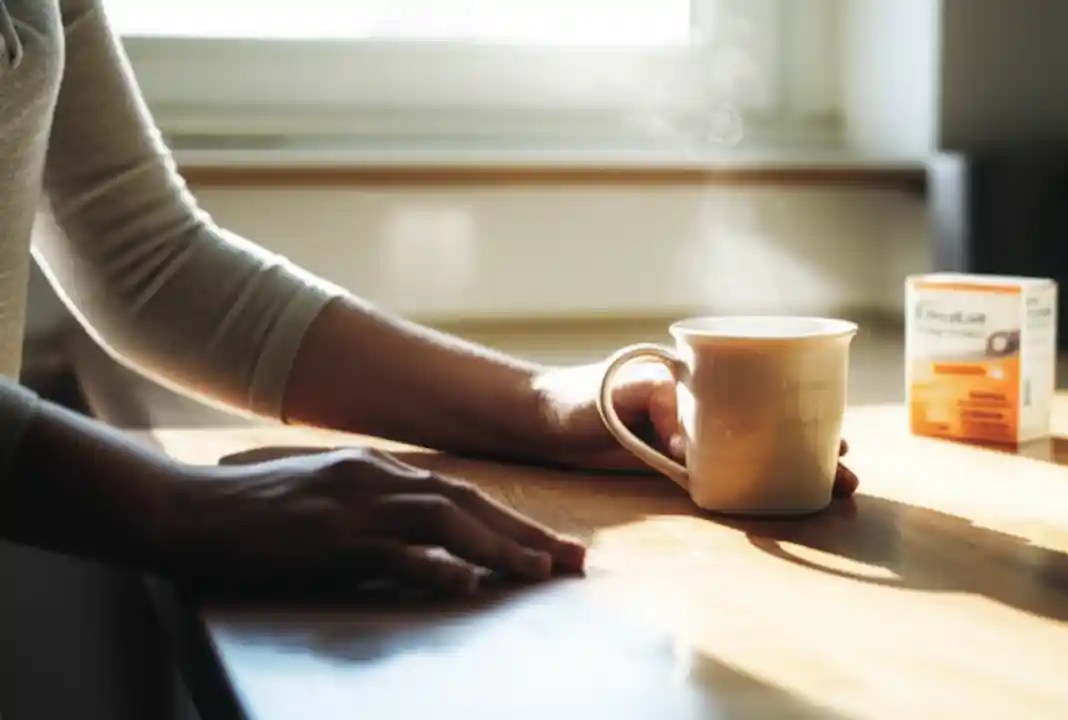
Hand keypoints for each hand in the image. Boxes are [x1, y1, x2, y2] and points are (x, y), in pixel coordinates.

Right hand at [159, 448, 585, 595]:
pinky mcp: (330, 536)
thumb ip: (376, 514)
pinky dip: (435, 565)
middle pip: (469, 502)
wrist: (186, 509)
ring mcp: (354, 504)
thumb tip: (429, 548)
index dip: (510, 519)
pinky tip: (467, 582)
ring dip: (499, 547)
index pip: (461, 493)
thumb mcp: (326, 500)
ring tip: (540, 572)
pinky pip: (395, 551)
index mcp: (377, 469)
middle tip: (572, 561)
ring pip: (447, 522)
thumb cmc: (253, 511)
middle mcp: (376, 477)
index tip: (550, 544)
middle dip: (526, 532)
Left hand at [533, 362, 858, 494]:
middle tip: (849, 471)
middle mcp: (709, 405)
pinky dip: (758, 490)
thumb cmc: (582, 392)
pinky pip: (728, 478)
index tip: (835, 431)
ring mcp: (698, 439)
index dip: (805, 408)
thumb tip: (690, 443)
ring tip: (835, 491)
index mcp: (703, 377)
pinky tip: (785, 502)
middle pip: (775, 423)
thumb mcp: (623, 388)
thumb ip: (658, 405)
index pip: (767, 387)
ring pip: (760, 454)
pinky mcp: (681, 469)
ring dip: (796, 471)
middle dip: (816, 445)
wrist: (544, 420)